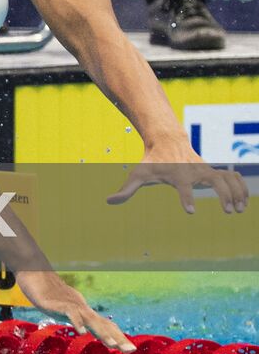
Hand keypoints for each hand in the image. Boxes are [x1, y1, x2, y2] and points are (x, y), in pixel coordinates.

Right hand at [15, 271, 133, 350]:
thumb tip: (83, 325)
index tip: (130, 349)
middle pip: (102, 324)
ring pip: (90, 319)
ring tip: (113, 345)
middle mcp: (81, 307)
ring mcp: (70, 304)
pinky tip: (81, 332)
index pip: (105, 324)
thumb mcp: (64, 307)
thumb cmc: (47, 290)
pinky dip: (76, 321)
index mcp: (84, 310)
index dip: (117, 336)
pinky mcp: (58, 303)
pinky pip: (69, 312)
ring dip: (102, 332)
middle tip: (131, 350)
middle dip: (117, 338)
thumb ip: (75, 315)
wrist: (34, 272)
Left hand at [107, 146, 249, 214]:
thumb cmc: (152, 161)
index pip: (183, 187)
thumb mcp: (138, 174)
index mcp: (177, 174)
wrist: (167, 142)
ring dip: (237, 192)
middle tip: (228, 211)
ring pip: (228, 178)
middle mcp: (195, 171)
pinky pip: (232, 177)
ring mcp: (206, 170)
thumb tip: (108, 201)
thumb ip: (126, 189)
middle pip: (214, 181)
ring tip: (239, 210)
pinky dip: (241, 188)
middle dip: (223, 195)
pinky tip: (244, 203)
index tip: (190, 212)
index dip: (186, 198)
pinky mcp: (213, 170)